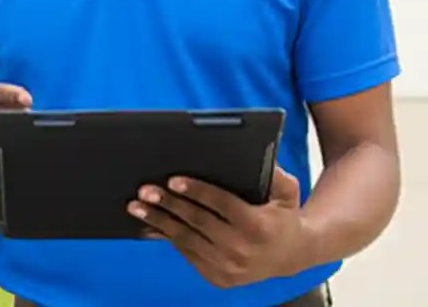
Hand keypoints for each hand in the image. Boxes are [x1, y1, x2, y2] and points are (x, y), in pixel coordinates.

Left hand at [128, 165, 310, 287]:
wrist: (291, 255)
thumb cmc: (283, 214)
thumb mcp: (287, 190)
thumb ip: (273, 172)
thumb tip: (248, 149)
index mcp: (258, 226)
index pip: (221, 204)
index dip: (196, 191)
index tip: (173, 180)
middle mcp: (242, 249)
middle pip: (198, 222)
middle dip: (168, 204)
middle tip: (144, 190)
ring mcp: (228, 267)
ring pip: (187, 240)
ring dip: (158, 221)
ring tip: (136, 206)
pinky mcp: (217, 278)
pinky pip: (187, 254)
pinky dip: (167, 237)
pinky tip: (150, 224)